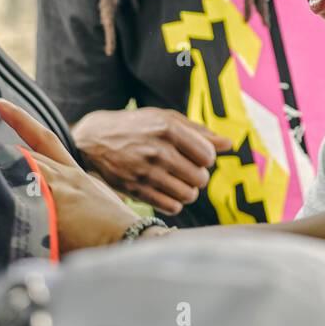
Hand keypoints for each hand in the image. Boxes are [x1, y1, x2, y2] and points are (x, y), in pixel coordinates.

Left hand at [0, 98, 140, 252]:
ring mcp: (56, 192)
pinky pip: (19, 197)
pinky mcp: (50, 210)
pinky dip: (3, 195)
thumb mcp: (94, 202)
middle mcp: (63, 176)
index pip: (45, 137)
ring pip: (18, 171)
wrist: (131, 241)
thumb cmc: (115, 229)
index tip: (2, 104)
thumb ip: (69, 197)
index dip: (21, 119)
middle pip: (23, 154)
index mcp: (74, 173)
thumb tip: (48, 204)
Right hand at [71, 107, 229, 215]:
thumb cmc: (138, 126)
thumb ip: (199, 131)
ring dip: (188, 191)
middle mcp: (158, 150)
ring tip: (180, 182)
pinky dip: (175, 203)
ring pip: (188, 195)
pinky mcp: (135, 189)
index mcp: (168, 128)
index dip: (206, 157)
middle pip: (200, 177)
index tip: (196, 155)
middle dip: (198, 176)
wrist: (95, 139)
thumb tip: (228, 144)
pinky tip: (168, 191)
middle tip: (187, 170)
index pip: (207, 155)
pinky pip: (171, 207)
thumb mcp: (166, 119)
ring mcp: (145, 172)